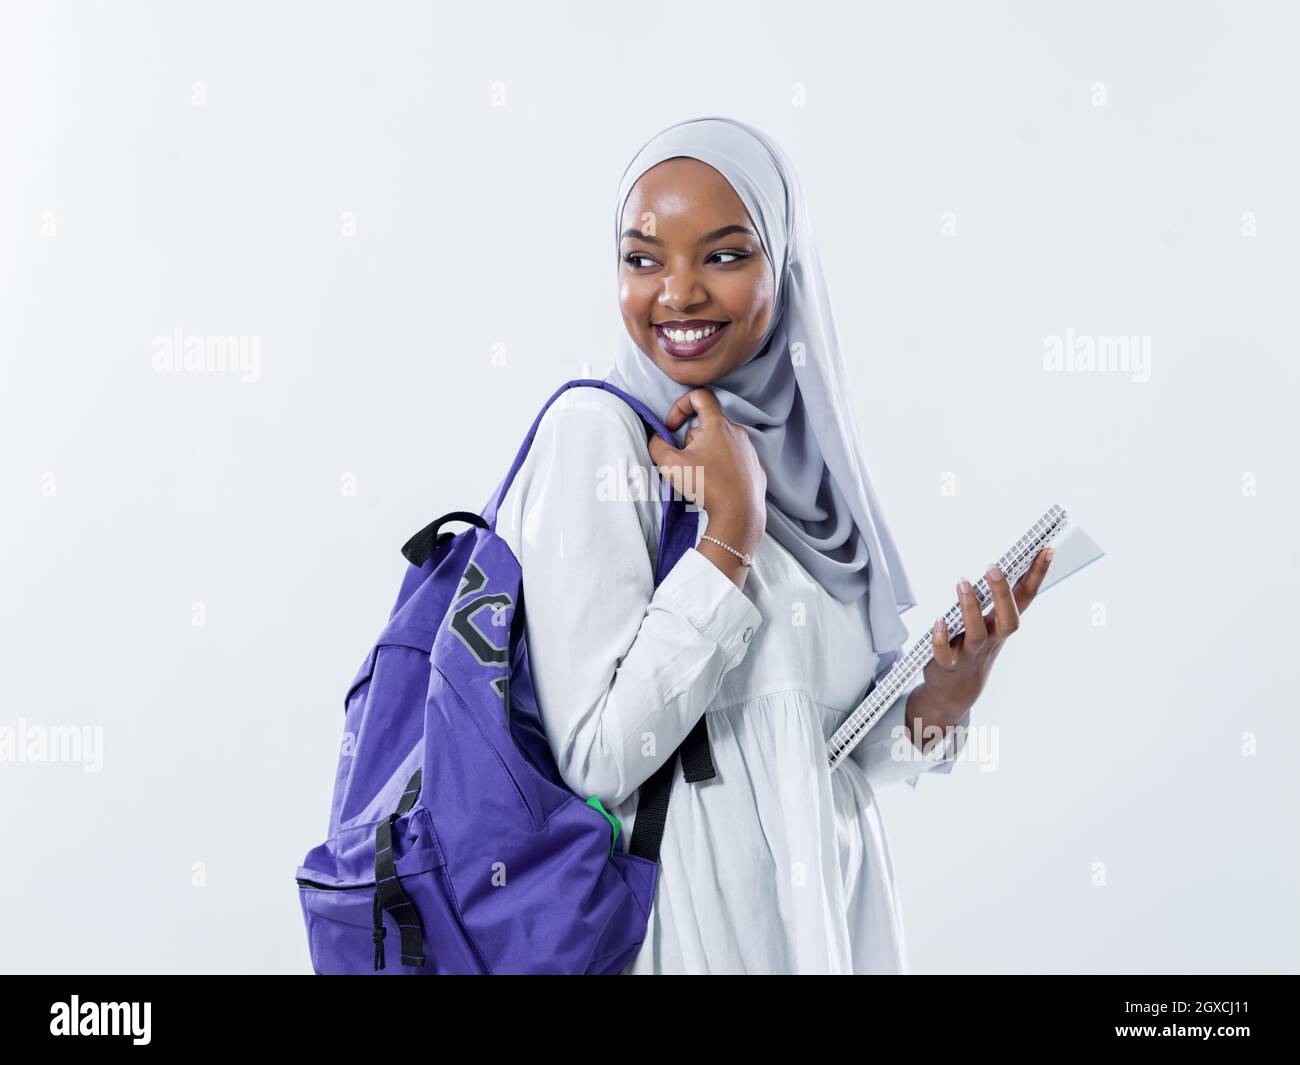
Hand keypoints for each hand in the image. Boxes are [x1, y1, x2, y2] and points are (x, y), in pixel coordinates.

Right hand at [647, 388, 766, 553]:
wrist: (739, 515)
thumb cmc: (707, 486)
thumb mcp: (670, 464)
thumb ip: (657, 445)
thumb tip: (656, 439)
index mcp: (718, 425)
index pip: (700, 395)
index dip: (680, 405)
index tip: (671, 428)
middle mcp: (737, 432)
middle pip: (707, 425)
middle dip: (690, 439)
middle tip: (684, 461)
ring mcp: (749, 450)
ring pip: (720, 442)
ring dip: (706, 453)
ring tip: (700, 477)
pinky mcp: (755, 467)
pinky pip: (734, 459)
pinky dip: (722, 466)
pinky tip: (716, 484)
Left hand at [905, 547, 1054, 748]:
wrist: (955, 691)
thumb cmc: (973, 646)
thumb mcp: (988, 622)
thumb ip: (994, 597)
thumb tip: (1002, 562)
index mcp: (1002, 624)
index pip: (1025, 598)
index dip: (1038, 575)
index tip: (1047, 549)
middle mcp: (992, 638)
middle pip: (1008, 620)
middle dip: (1003, 593)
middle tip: (994, 566)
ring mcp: (971, 653)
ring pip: (977, 633)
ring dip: (970, 608)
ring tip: (962, 583)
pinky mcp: (948, 665)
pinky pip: (945, 654)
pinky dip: (941, 639)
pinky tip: (938, 622)